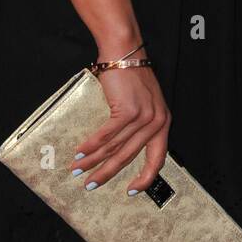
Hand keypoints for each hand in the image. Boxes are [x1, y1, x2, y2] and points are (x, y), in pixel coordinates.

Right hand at [68, 48, 171, 194]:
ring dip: (93, 161)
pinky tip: (80, 152)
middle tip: (91, 185)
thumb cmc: (131, 76)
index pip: (158, 158)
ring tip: (79, 169)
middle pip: (129, 157)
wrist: (124, 51)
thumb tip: (120, 151)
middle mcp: (156, 121)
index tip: (132, 190)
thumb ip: (139, 126)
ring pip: (115, 148)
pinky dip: (91, 146)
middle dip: (108, 173)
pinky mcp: (128, 110)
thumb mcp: (145, 103)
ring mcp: (143, 116)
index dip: (145, 177)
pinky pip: (106, 135)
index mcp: (163, 122)